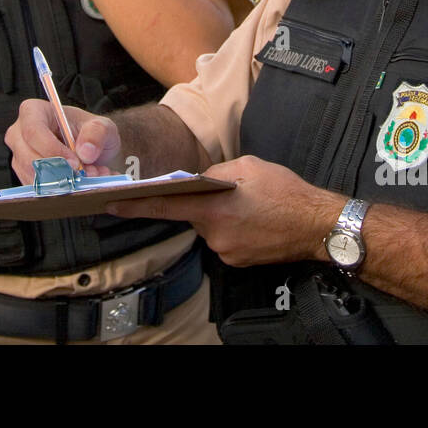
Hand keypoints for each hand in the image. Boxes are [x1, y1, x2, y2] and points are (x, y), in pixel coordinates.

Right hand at [5, 99, 122, 181]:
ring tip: (88, 175)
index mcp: (33, 111)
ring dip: (63, 182)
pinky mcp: (25, 176)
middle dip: (60, 171)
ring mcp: (19, 156)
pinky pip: (38, 188)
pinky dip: (61, 189)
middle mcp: (20, 134)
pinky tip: (78, 182)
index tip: (75, 163)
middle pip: (29, 158)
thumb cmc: (89, 131)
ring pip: (34, 177)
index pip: (34, 131)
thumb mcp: (101, 126)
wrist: (89, 149)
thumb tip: (85, 152)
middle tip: (87, 173)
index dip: (53, 150)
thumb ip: (97, 133)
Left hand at [106, 155, 345, 266]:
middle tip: (232, 194)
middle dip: (204, 203)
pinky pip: (224, 240)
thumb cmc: (285, 192)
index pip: (164, 206)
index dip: (134, 205)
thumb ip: (214, 173)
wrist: (317, 226)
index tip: (109, 204)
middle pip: (192, 215)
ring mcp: (226, 252)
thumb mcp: (247, 167)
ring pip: (210, 227)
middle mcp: (214, 234)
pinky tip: (253, 221)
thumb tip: (197, 179)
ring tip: (250, 207)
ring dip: (221, 216)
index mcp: (213, 208)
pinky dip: (232, 228)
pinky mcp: (237, 261)